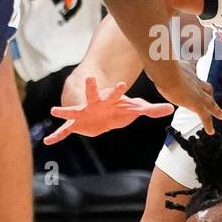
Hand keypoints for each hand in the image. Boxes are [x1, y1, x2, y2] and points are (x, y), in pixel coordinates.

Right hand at [44, 76, 174, 143]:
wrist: (103, 114)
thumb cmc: (120, 109)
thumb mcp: (136, 109)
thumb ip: (152, 109)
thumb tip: (172, 108)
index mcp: (109, 100)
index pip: (115, 93)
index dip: (118, 90)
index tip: (123, 84)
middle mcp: (94, 104)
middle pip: (93, 95)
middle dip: (91, 88)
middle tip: (90, 79)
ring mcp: (83, 113)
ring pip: (73, 112)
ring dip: (64, 112)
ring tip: (53, 111)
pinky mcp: (76, 124)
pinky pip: (65, 131)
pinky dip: (57, 136)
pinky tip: (48, 141)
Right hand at [147, 60, 221, 134]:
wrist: (167, 72)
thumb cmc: (163, 66)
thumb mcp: (165, 59)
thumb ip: (163, 56)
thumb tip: (157, 50)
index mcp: (188, 72)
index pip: (195, 75)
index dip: (196, 77)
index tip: (197, 76)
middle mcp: (195, 82)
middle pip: (206, 88)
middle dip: (209, 92)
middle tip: (212, 97)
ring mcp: (197, 93)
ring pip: (210, 103)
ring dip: (216, 109)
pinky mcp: (196, 103)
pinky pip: (205, 116)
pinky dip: (208, 124)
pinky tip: (210, 131)